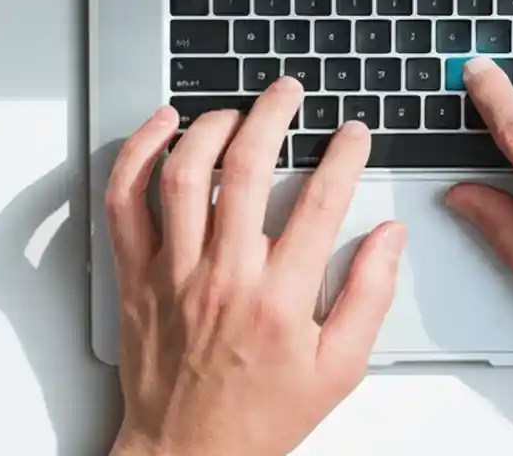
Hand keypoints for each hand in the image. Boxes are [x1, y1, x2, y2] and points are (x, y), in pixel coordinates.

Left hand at [104, 78, 405, 455]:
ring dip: (210, 126)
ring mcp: (172, 272)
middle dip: (272, 115)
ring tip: (235, 109)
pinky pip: (124, 202)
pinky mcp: (135, 277)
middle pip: (245, 169)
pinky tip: (162, 129)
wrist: (188, 454)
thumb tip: (388, 236)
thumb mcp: (340, 369)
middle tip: (288, 92)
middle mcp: (224, 276)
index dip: (343, 155)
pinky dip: (137, 155)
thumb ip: (370, 296)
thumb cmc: (261, 416)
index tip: (353, 133)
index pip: (319, 202)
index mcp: (281, 299)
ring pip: (182, 174)